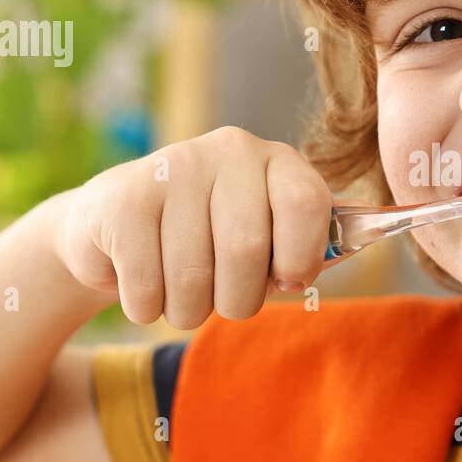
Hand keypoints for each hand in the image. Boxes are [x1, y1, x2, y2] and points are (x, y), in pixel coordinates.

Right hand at [52, 126, 333, 327]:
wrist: (118, 226)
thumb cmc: (212, 241)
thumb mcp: (267, 236)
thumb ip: (307, 247)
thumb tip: (342, 255)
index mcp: (276, 161)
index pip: (306, 203)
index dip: (300, 257)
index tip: (288, 279)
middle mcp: (228, 152)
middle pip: (246, 250)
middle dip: (238, 299)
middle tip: (225, 298)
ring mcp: (172, 168)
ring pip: (192, 279)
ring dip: (188, 310)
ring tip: (182, 290)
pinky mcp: (123, 200)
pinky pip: (146, 288)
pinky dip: (147, 306)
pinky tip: (145, 281)